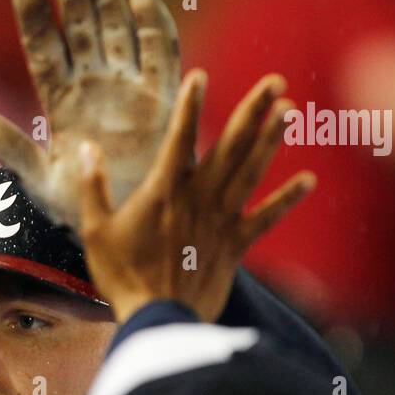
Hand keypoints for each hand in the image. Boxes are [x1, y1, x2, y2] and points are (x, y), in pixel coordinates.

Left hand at [0, 0, 179, 227]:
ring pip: (117, 31)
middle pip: (80, 29)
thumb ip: (8, 148)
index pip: (44, 52)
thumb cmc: (80, 208)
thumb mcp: (38, 181)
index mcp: (59, 103)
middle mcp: (93, 88)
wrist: (130, 226)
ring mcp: (128, 89)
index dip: (34, 20)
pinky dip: (154, 27)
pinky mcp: (162, 98)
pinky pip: (161, 54)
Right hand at [77, 70, 314, 323]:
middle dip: (253, 110)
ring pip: (252, 172)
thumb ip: (92, 187)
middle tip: (275, 81)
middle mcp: (199, 198)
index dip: (190, 105)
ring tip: (290, 111)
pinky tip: (309, 180)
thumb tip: (85, 148)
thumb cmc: (122, 276)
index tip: (201, 75)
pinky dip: (288, 200)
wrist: (158, 318)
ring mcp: (222, 221)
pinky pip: (267, 219)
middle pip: (231, 146)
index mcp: (164, 190)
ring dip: (272, 140)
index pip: (179, 137)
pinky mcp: (235, 246)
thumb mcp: (95, 230)